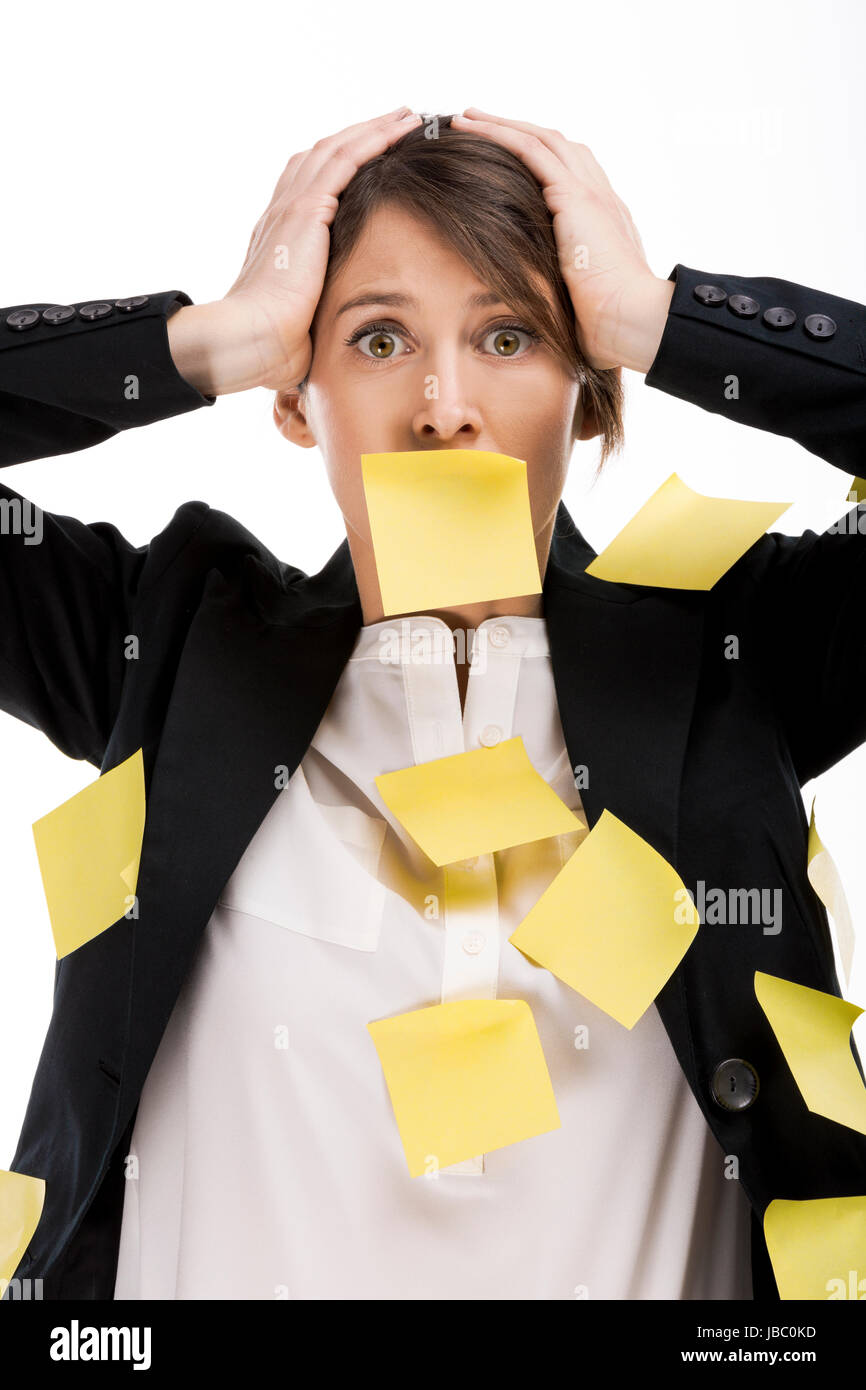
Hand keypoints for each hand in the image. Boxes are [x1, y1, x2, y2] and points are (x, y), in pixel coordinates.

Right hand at [169, 107, 422, 396]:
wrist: (250, 341)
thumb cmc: (271, 346)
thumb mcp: (298, 322)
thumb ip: (313, 313)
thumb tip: (331, 336)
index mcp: (279, 236)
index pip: (312, 185)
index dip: (341, 164)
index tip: (370, 156)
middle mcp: (282, 213)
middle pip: (325, 156)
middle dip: (361, 136)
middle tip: (396, 122)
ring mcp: (292, 207)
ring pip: (338, 150)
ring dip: (374, 129)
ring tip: (407, 117)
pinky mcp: (306, 210)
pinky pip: (345, 161)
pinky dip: (372, 140)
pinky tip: (398, 130)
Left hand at [450, 108, 672, 372]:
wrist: (632, 320)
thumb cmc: (611, 327)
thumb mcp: (584, 305)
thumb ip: (568, 296)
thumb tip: (550, 316)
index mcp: (605, 221)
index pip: (570, 175)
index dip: (540, 161)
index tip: (510, 159)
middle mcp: (600, 197)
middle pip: (555, 147)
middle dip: (517, 131)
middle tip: (481, 123)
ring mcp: (589, 192)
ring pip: (540, 140)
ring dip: (501, 124)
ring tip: (467, 117)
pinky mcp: (573, 195)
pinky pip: (529, 149)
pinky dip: (498, 133)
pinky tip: (470, 127)